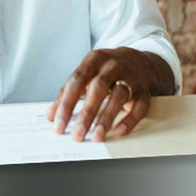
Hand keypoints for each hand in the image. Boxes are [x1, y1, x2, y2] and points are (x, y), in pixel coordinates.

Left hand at [48, 46, 172, 143]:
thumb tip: (51, 115)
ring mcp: (131, 77)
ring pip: (119, 96)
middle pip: (98, 87)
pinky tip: (118, 131)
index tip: (58, 124)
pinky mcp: (145, 91)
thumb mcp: (87, 73)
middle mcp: (113, 66)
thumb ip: (68, 92)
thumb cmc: (107, 70)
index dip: (66, 103)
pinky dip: (129, 120)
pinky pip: (139, 106)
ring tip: (96, 136)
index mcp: (94, 60)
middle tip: (77, 134)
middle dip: (87, 113)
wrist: (140, 61)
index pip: (77, 81)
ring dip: (106, 118)